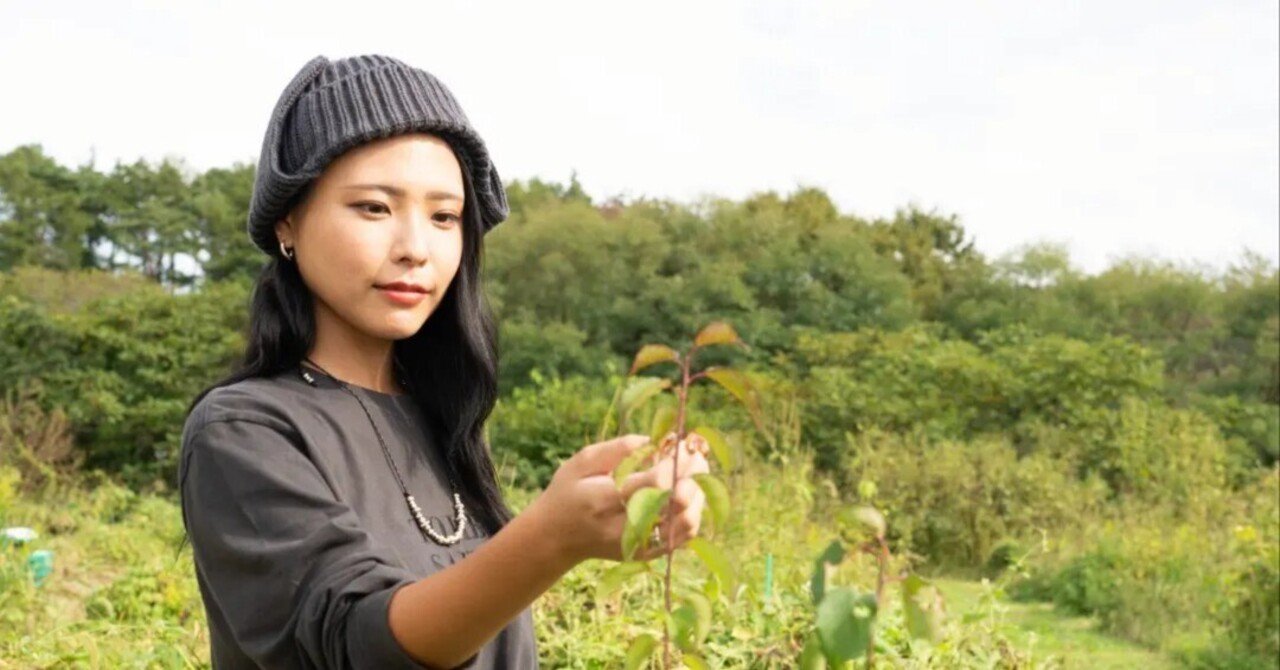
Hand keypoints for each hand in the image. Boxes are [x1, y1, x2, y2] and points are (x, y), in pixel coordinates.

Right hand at [526, 434, 710, 565]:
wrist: (556, 536)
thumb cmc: (569, 491)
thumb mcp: (582, 462)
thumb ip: (618, 449)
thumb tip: (655, 442)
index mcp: (604, 499)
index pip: (655, 482)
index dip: (678, 461)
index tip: (683, 443)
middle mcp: (622, 527)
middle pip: (677, 504)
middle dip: (695, 475)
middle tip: (697, 455)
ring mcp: (636, 545)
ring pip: (686, 523)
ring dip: (699, 495)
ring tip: (694, 474)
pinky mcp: (644, 555)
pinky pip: (682, 538)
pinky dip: (693, 513)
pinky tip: (687, 495)